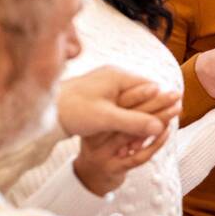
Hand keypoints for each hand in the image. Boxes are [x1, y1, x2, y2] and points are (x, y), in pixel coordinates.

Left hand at [57, 66, 179, 138]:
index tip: (172, 118)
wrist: (43, 111)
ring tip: (143, 139)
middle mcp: (114, 78)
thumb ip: (134, 121)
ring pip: (134, 103)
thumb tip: (161, 127)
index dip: (163, 103)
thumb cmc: (72, 110)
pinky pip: (122, 108)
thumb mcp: (106, 118)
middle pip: (145, 95)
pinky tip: (129, 137)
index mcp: (118, 76)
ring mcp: (107, 87)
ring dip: (140, 120)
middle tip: (162, 130)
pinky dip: (128, 121)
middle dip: (152, 114)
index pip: (152, 87)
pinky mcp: (100, 97)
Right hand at [71, 85, 180, 195]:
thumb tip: (154, 90)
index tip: (158, 85)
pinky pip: (137, 157)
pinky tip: (166, 132)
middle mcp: (95, 135)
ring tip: (176, 109)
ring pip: (132, 133)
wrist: (90, 177)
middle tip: (175, 94)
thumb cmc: (107, 144)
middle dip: (154, 103)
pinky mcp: (112, 169)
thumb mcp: (109, 125)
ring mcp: (102, 153)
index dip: (137, 93)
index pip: (115, 103)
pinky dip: (154, 144)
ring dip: (158, 120)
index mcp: (93, 119)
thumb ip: (125, 111)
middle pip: (126, 115)